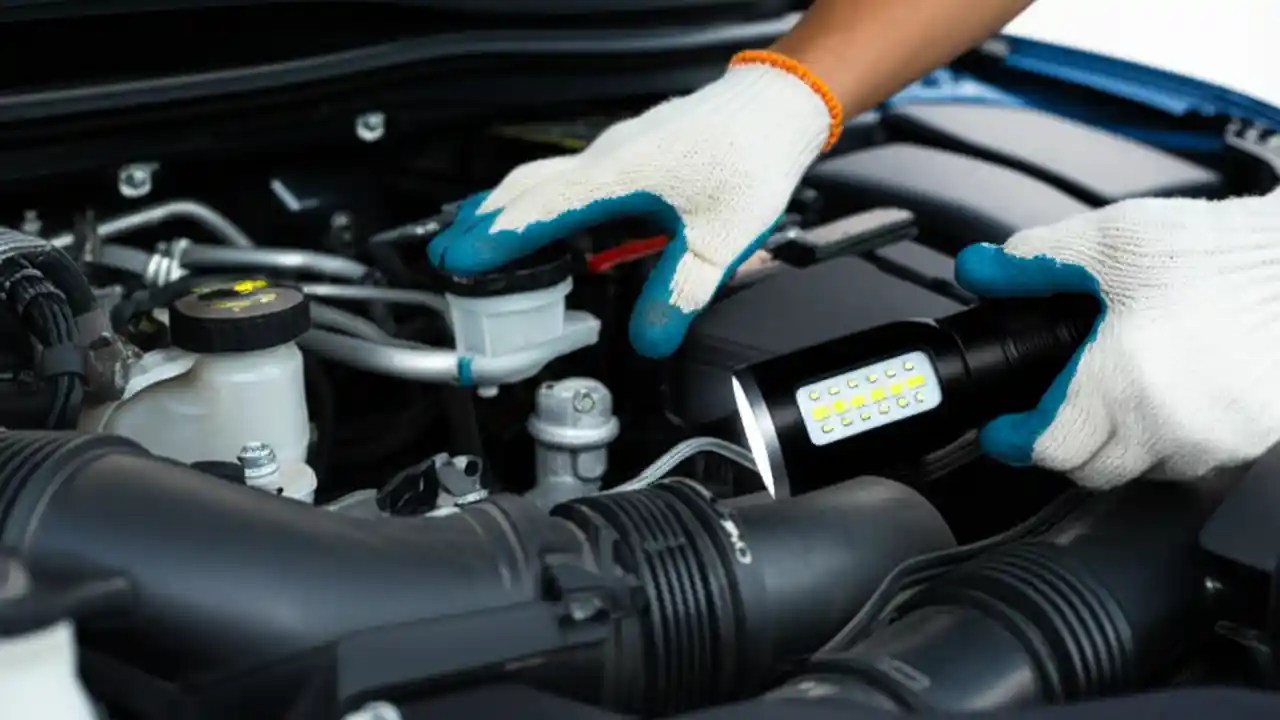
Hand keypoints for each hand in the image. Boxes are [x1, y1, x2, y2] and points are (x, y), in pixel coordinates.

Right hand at [428, 55, 838, 357]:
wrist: (778, 105)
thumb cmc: (750, 157)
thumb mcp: (720, 242)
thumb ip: (678, 293)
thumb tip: (648, 338)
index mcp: (616, 177)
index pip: (538, 213)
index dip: (495, 242)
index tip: (457, 263)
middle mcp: (606, 158)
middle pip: (524, 190)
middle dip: (483, 224)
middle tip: (448, 254)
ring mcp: (616, 149)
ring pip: (543, 178)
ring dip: (507, 207)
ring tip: (478, 234)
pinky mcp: (631, 149)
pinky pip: (567, 175)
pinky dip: (541, 197)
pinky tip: (546, 217)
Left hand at [955, 192, 1279, 488]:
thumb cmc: (1221, 256)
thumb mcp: (1111, 242)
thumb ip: (1034, 261)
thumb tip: (979, 268)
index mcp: (1121, 388)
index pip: (1049, 449)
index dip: (1015, 440)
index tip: (1002, 432)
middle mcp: (1168, 429)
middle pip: (1093, 469)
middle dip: (1064, 444)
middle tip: (1053, 412)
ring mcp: (1215, 441)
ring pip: (1145, 469)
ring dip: (1121, 444)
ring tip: (1116, 398)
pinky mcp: (1251, 438)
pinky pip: (1195, 457)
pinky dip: (1171, 437)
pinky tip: (1170, 396)